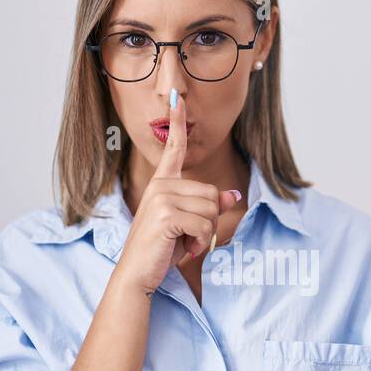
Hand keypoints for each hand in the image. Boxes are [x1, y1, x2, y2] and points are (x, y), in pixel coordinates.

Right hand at [112, 88, 241, 296]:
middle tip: (187, 237)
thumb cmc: (160, 251)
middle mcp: (160, 185)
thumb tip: (233, 195)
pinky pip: (204, 224)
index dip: (177, 122)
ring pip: (210, 209)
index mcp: (163, 184)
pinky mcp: (165, 214)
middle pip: (211, 193)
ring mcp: (161, 198)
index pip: (173, 148)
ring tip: (183, 244)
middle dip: (208, 221)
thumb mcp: (188, 226)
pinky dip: (199, 242)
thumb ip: (208, 208)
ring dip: (204, 234)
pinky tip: (183, 249)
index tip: (177, 97)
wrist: (137, 273)